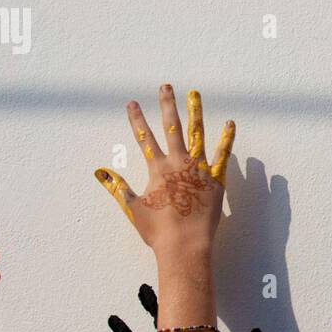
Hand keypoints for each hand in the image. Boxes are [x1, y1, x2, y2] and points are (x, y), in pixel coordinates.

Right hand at [95, 85, 233, 259]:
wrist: (184, 245)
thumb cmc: (158, 230)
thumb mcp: (133, 207)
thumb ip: (118, 186)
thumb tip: (100, 172)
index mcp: (157, 169)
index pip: (144, 137)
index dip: (137, 119)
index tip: (132, 103)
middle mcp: (178, 163)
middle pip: (171, 127)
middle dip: (167, 105)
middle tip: (166, 86)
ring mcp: (198, 169)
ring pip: (197, 134)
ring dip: (195, 112)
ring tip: (195, 94)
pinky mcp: (215, 179)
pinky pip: (223, 155)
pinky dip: (227, 139)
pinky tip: (230, 124)